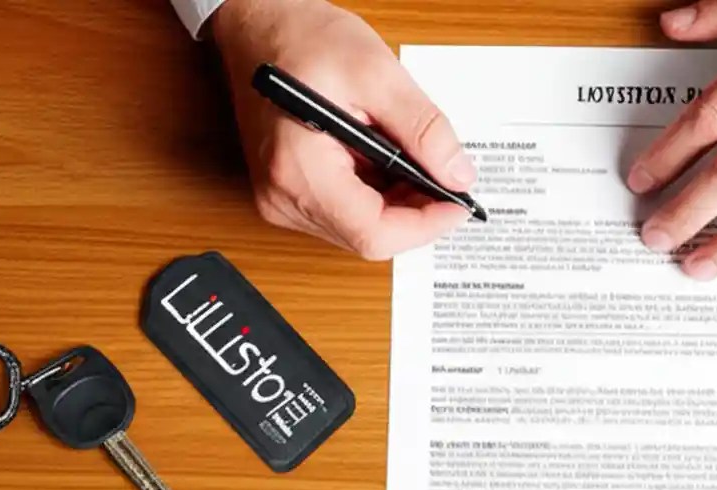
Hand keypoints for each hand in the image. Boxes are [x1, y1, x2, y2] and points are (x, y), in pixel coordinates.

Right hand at [211, 0, 476, 259]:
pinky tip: (391, 163)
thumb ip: (423, 130)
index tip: (457, 204)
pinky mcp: (289, 192)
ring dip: (399, 205)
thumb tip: (458, 175)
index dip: (425, 226)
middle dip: (416, 213)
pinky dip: (378, 196)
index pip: (372, 233)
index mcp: (299, 171)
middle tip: (446, 177)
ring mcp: (283, 199)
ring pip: (360, 229)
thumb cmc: (302, 39)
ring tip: (417, 161)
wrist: (259, 27)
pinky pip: (345, 214)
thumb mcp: (377, 74)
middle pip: (368, 236)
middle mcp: (284, 197)